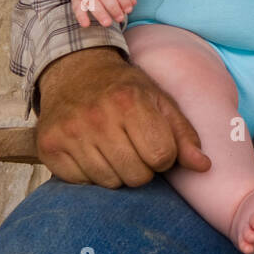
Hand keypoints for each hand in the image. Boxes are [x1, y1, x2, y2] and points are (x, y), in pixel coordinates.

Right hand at [36, 48, 211, 186]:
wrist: (75, 70)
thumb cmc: (124, 88)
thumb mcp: (159, 100)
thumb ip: (184, 134)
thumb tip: (204, 166)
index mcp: (130, 102)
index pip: (161, 156)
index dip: (163, 156)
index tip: (155, 143)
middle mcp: (97, 117)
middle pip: (137, 177)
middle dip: (142, 168)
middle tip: (132, 146)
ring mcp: (70, 133)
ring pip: (110, 183)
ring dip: (117, 172)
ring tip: (112, 148)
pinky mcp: (49, 148)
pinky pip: (82, 183)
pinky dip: (90, 174)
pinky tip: (91, 151)